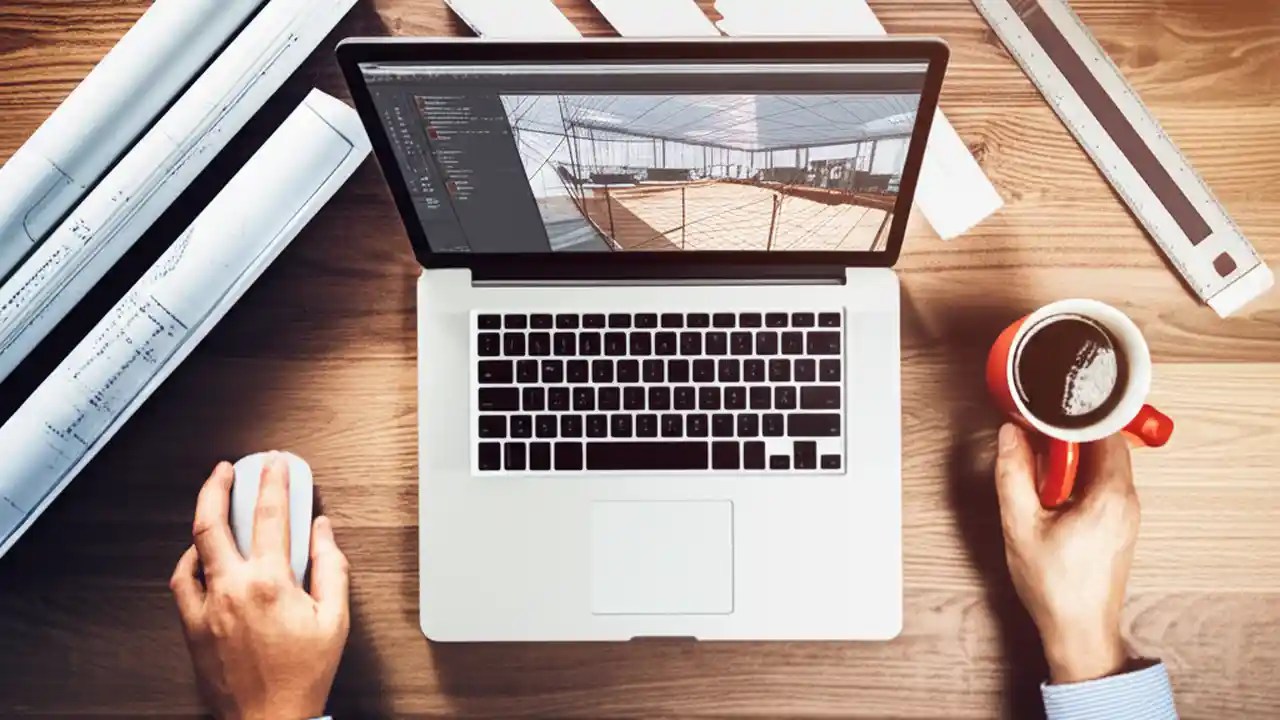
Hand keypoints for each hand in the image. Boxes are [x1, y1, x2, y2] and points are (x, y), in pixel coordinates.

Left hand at [170, 457, 349, 719]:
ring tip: (212, 507)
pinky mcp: (193, 627)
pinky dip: (190, 563)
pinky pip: (182, 584)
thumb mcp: (335, 619)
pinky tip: (200, 557)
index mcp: (269, 583)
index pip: (271, 516)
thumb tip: (323, 531)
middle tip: (226, 470)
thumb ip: (331, 567)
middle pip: (211, 523)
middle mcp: (231, 589)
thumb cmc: (303, 676)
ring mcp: (206, 608)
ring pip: (192, 551)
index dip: (274, 483)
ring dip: (201, 522)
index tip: (276, 466)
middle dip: (217, 487)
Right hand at [994, 424, 1138, 684]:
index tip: (1046, 411)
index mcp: (1111, 495)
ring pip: (1101, 465)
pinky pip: (1101, 485)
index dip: (1074, 416)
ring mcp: (1125, 513)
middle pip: (1103, 445)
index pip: (1105, 431)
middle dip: (1067, 437)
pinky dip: (1076, 479)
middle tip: (1033, 438)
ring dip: (1070, 460)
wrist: (1079, 631)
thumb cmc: (1056, 587)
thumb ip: (1013, 473)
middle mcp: (1126, 500)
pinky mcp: (1117, 525)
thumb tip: (1010, 434)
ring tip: (1038, 469)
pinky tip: (1050, 494)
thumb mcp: (1020, 525)